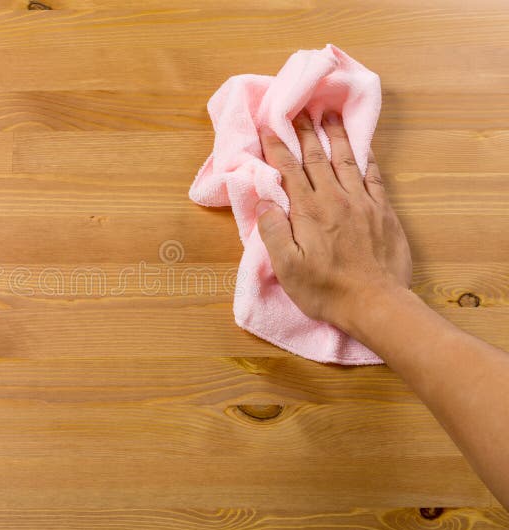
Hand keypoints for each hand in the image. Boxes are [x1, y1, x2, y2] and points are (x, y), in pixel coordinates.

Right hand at [256, 111, 412, 330]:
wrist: (375, 303)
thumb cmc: (326, 290)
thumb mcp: (287, 268)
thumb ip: (274, 231)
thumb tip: (264, 201)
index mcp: (308, 211)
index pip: (289, 170)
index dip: (277, 146)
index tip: (269, 126)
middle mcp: (335, 199)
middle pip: (317, 157)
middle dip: (306, 131)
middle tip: (299, 109)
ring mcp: (362, 203)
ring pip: (346, 160)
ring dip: (336, 136)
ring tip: (330, 115)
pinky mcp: (383, 212)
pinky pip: (373, 177)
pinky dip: (366, 158)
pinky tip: (363, 148)